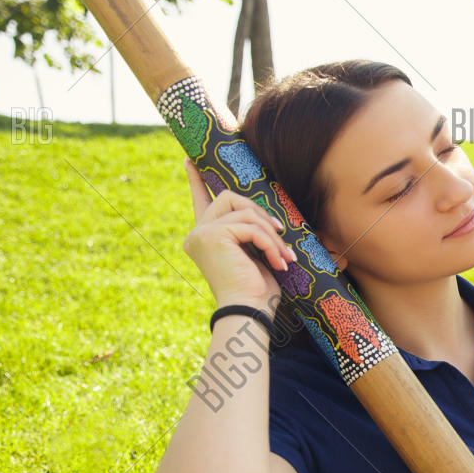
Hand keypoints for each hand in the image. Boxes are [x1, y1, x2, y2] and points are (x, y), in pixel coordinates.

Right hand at [181, 159, 295, 309]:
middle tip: (279, 234)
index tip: (190, 160)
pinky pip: (250, 226)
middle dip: (259, 213)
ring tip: (284, 257)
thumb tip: (264, 216)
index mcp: (204, 238)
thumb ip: (249, 232)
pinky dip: (269, 243)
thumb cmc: (256, 290)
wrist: (250, 312)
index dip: (196, 180)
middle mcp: (197, 234)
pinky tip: (277, 262)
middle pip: (228, 197)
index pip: (199, 201)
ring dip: (270, 234)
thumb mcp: (254, 254)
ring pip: (243, 211)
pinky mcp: (213, 236)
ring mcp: (202, 234)